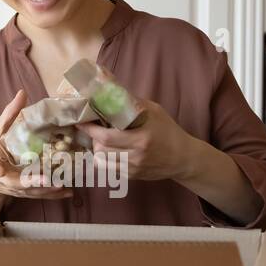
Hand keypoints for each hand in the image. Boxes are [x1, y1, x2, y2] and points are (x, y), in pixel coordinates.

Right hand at [0, 90, 73, 217]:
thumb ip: (10, 114)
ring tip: (62, 185)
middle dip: (31, 182)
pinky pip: (40, 195)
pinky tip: (69, 192)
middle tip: (46, 180)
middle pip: (17, 183)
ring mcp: (15, 188)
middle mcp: (4, 179)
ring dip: (46, 190)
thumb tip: (22, 93)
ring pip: (31, 191)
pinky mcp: (25, 193)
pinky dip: (54, 195)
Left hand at [76, 100, 197, 182]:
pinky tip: (109, 151)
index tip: (81, 121)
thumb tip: (110, 89)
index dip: (90, 130)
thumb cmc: (168, 130)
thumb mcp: (154, 111)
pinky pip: (110, 169)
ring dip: (97, 149)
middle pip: (101, 149)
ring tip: (100, 140)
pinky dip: (105, 159)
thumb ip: (132, 103)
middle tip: (91, 129)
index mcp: (141, 138)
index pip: (107, 137)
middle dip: (92, 139)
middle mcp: (136, 155)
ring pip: (102, 161)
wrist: (183, 158)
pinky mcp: (132, 176)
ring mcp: (133, 168)